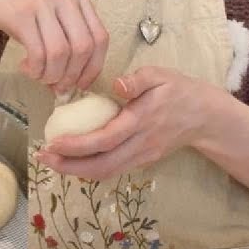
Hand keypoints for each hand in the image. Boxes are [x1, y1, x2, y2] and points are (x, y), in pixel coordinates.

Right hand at [0, 0, 108, 93]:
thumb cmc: (15, 3)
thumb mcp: (49, 10)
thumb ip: (65, 37)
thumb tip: (74, 81)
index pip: (100, 37)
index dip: (93, 67)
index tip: (81, 85)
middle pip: (83, 47)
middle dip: (71, 75)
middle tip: (57, 87)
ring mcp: (41, 2)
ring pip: (61, 52)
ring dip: (51, 74)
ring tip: (39, 76)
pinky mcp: (19, 12)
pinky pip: (38, 52)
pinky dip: (35, 69)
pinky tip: (27, 68)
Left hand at [38, 66, 218, 179]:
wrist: (205, 117)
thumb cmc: (180, 90)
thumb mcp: (161, 75)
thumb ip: (138, 79)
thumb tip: (116, 84)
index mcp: (141, 121)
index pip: (104, 140)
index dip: (76, 146)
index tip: (52, 143)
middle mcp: (140, 144)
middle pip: (101, 166)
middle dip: (68, 166)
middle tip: (43, 158)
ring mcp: (143, 156)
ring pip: (106, 173)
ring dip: (76, 172)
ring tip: (53, 162)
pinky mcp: (143, 161)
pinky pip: (113, 170)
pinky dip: (90, 169)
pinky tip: (74, 161)